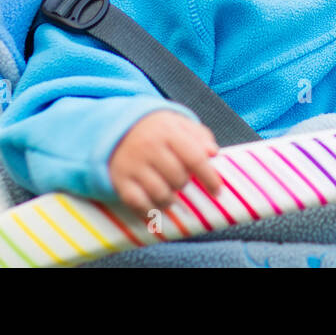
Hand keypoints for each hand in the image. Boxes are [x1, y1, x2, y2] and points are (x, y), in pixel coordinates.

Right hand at [108, 110, 222, 216]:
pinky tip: (155, 206)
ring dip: (170, 199)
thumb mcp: (179, 124)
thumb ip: (200, 136)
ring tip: (170, 194)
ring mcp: (132, 164)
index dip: (209, 177)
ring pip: (160, 194)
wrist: (118, 128)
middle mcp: (148, 147)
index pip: (194, 158)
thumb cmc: (157, 130)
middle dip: (184, 183)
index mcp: (168, 131)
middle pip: (178, 179)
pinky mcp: (119, 179)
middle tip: (181, 180)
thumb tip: (213, 153)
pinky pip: (137, 203)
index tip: (217, 190)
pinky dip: (149, 209)